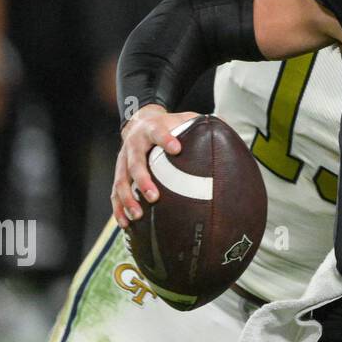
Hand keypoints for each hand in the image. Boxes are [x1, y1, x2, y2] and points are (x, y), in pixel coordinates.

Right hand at [111, 104, 200, 227]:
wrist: (140, 121)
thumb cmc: (168, 124)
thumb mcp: (182, 118)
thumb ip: (200, 123)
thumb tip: (226, 125)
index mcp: (151, 129)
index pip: (158, 133)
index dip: (166, 140)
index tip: (177, 149)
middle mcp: (134, 145)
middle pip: (135, 163)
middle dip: (143, 180)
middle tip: (154, 197)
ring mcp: (123, 161)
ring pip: (121, 181)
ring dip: (128, 199)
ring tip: (138, 215)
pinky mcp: (119, 173)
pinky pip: (115, 192)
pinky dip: (119, 208)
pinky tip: (126, 223)